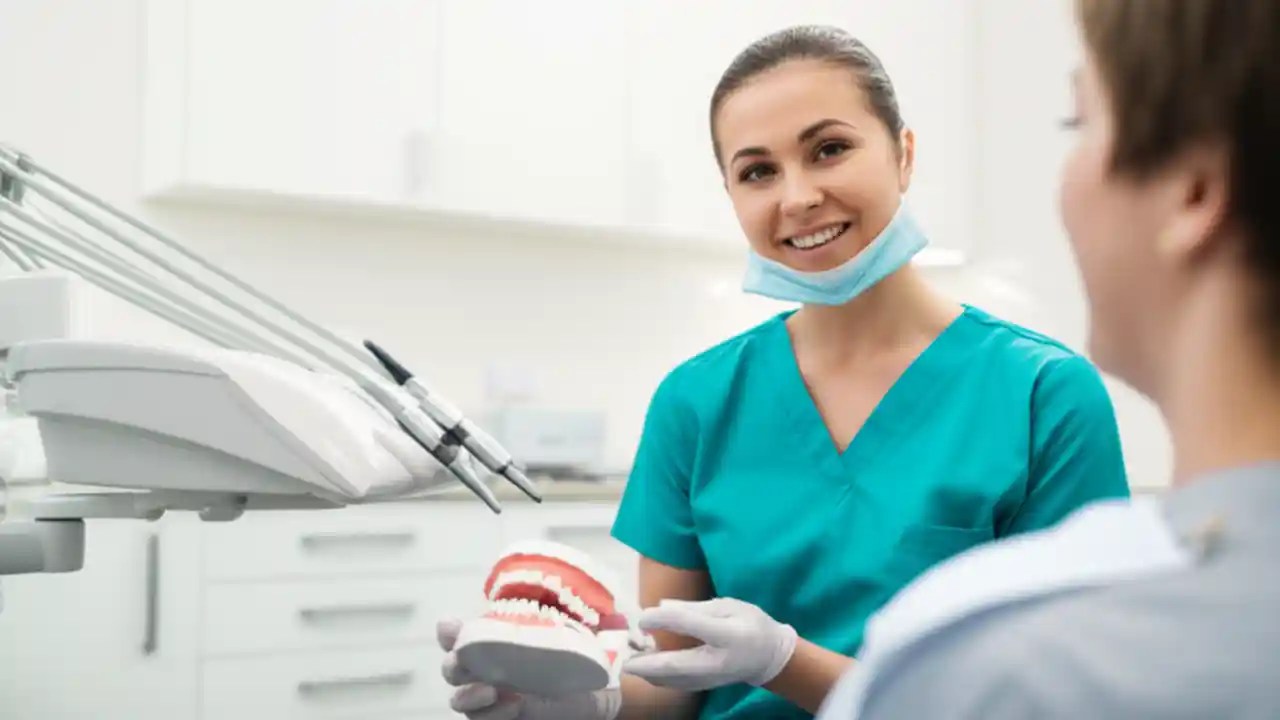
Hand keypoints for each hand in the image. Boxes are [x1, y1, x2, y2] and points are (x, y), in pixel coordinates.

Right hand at [437, 618, 621, 719]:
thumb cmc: (585, 651)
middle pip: (452, 668)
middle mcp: (488, 667)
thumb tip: (591, 596)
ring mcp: (494, 696)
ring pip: (461, 699)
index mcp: (496, 640)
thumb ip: (573, 609)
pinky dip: (492, 715)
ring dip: (467, 695)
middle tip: (466, 660)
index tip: (451, 626)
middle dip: (453, 664)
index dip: (449, 631)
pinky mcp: (506, 717)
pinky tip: (513, 705)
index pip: (458, 635)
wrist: (602, 689)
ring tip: (489, 690)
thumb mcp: (577, 627)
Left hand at [622, 598, 797, 690]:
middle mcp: (718, 661)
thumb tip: (661, 605)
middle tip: (624, 659)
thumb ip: (695, 607)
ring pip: (672, 680)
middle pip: (677, 665)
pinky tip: (644, 666)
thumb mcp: (729, 605)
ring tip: (629, 658)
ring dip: (647, 672)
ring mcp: (711, 679)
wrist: (769, 658)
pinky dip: (656, 676)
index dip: (664, 619)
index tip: (642, 616)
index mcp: (728, 634)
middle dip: (646, 664)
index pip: (691, 625)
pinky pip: (675, 684)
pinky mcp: (704, 686)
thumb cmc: (750, 624)